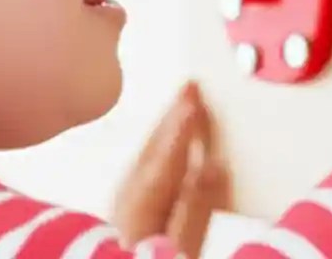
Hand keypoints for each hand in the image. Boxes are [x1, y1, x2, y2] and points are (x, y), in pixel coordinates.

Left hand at [113, 82, 228, 257]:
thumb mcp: (182, 249)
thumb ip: (196, 210)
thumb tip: (212, 165)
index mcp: (140, 220)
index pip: (163, 165)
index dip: (180, 131)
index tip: (194, 99)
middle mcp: (124, 217)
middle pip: (147, 161)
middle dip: (169, 123)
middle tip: (189, 89)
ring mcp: (119, 225)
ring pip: (140, 169)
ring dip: (161, 137)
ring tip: (179, 110)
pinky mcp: (119, 233)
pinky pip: (138, 182)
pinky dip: (154, 160)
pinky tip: (163, 158)